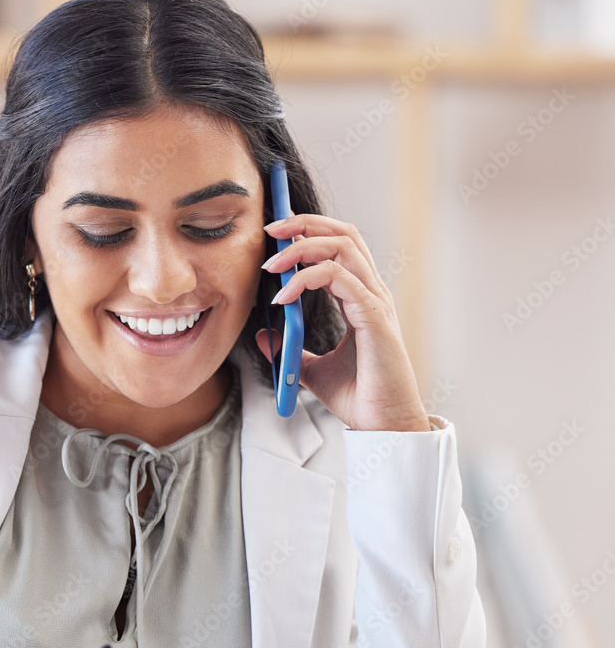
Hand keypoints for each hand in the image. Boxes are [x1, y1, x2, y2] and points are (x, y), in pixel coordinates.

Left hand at [257, 214, 430, 431]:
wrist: (381, 423)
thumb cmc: (359, 396)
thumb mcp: (312, 370)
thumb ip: (290, 349)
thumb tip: (265, 337)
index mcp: (361, 299)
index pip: (339, 246)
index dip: (309, 232)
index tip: (276, 235)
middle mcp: (371, 293)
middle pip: (343, 234)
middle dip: (304, 224)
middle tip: (270, 229)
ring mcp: (376, 302)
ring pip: (342, 247)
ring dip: (301, 248)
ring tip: (271, 265)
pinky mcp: (374, 317)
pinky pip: (339, 279)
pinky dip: (306, 280)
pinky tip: (283, 298)